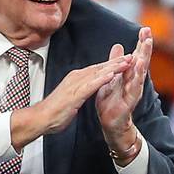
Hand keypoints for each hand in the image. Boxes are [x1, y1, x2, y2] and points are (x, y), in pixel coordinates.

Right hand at [10, 53, 131, 149]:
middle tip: (132, 55)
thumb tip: (85, 89)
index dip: (112, 64)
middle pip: (100, 67)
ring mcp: (75, 85)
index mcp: (76, 78)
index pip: (97, 69)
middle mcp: (76, 77)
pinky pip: (91, 85)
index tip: (125, 60)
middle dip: (116, 61)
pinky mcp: (75, 94)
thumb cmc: (55, 111)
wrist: (41, 118)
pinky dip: (102, 79)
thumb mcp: (71, 97)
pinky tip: (113, 75)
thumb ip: (79, 91)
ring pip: (98, 73)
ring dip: (114, 67)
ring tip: (128, 62)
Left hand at [96, 26, 151, 151]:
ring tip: (146, 46)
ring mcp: (133, 91)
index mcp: (129, 75)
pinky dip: (137, 78)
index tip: (145, 28)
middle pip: (141, 61)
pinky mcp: (129, 102)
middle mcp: (134, 81)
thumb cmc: (111, 101)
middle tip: (148, 32)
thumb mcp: (111, 78)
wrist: (110, 123)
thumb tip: (118, 45)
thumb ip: (116, 63)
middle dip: (145, 47)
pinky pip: (134, 88)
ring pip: (140, 73)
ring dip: (143, 59)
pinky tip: (139, 68)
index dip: (141, 43)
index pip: (136, 56)